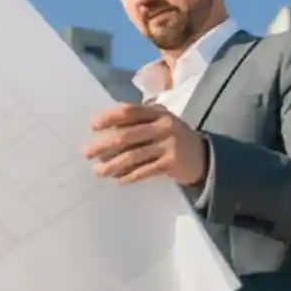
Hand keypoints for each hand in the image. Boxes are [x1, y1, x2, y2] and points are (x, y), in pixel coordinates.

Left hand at [82, 103, 206, 185]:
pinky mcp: (171, 163)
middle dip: (103, 145)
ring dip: (112, 165)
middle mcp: (163, 125)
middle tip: (87, 153)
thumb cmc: (172, 138)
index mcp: (157, 112)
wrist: (203, 156)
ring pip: (133, 155)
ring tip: (98, 171)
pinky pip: (144, 170)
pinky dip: (129, 176)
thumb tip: (104, 135)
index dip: (109, 117)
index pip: (129, 111)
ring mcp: (168, 144)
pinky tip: (118, 180)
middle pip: (127, 135)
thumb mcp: (159, 124)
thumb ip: (138, 124)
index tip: (93, 126)